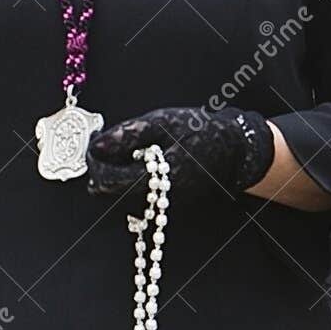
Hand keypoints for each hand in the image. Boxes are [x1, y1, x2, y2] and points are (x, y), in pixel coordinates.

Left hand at [86, 105, 274, 207]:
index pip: (108, 183)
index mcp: (157, 179)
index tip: (93, 144)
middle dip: (103, 170)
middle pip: (111, 195)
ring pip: (122, 197)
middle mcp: (158, 201)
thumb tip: (96, 145)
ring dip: (116, 175)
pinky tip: (142, 161)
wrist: (237, 150)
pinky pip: (138, 198)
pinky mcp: (168, 206)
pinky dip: (131, 180)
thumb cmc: (202, 131)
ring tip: (128, 150)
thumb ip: (128, 135)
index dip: (94, 164)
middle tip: (107, 145)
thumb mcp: (163, 122)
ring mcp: (164, 207)